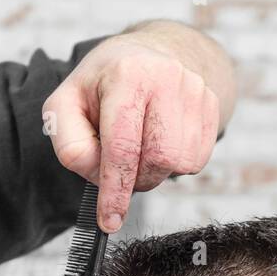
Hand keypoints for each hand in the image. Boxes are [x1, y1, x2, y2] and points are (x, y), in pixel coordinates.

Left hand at [43, 34, 221, 232]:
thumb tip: (98, 177)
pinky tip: (158, 142)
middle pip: (158, 159)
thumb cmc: (100, 87)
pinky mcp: (212, 105)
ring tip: (139, 149)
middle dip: (136, 179)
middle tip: (120, 169)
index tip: (110, 220)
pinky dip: (174, 164)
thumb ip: (70, 144)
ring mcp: (195, 90)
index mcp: (126, 75)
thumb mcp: (65, 106)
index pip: (122, 146)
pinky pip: (197, 160)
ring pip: (181, 163)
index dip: (115, 190)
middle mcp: (167, 77)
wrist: (144, 55)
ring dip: (155, 172)